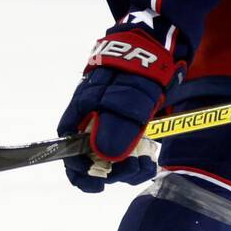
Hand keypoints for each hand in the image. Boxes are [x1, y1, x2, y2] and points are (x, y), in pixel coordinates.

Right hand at [58, 23, 183, 192]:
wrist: (161, 46)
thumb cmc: (139, 67)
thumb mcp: (130, 94)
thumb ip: (118, 122)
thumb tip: (107, 155)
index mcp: (82, 115)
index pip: (69, 153)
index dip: (80, 173)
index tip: (99, 185)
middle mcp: (94, 123)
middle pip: (93, 162)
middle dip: (113, 172)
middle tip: (135, 167)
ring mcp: (113, 126)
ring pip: (114, 161)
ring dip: (129, 170)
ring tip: (146, 163)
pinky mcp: (132, 128)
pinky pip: (130, 154)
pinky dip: (140, 161)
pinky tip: (151, 158)